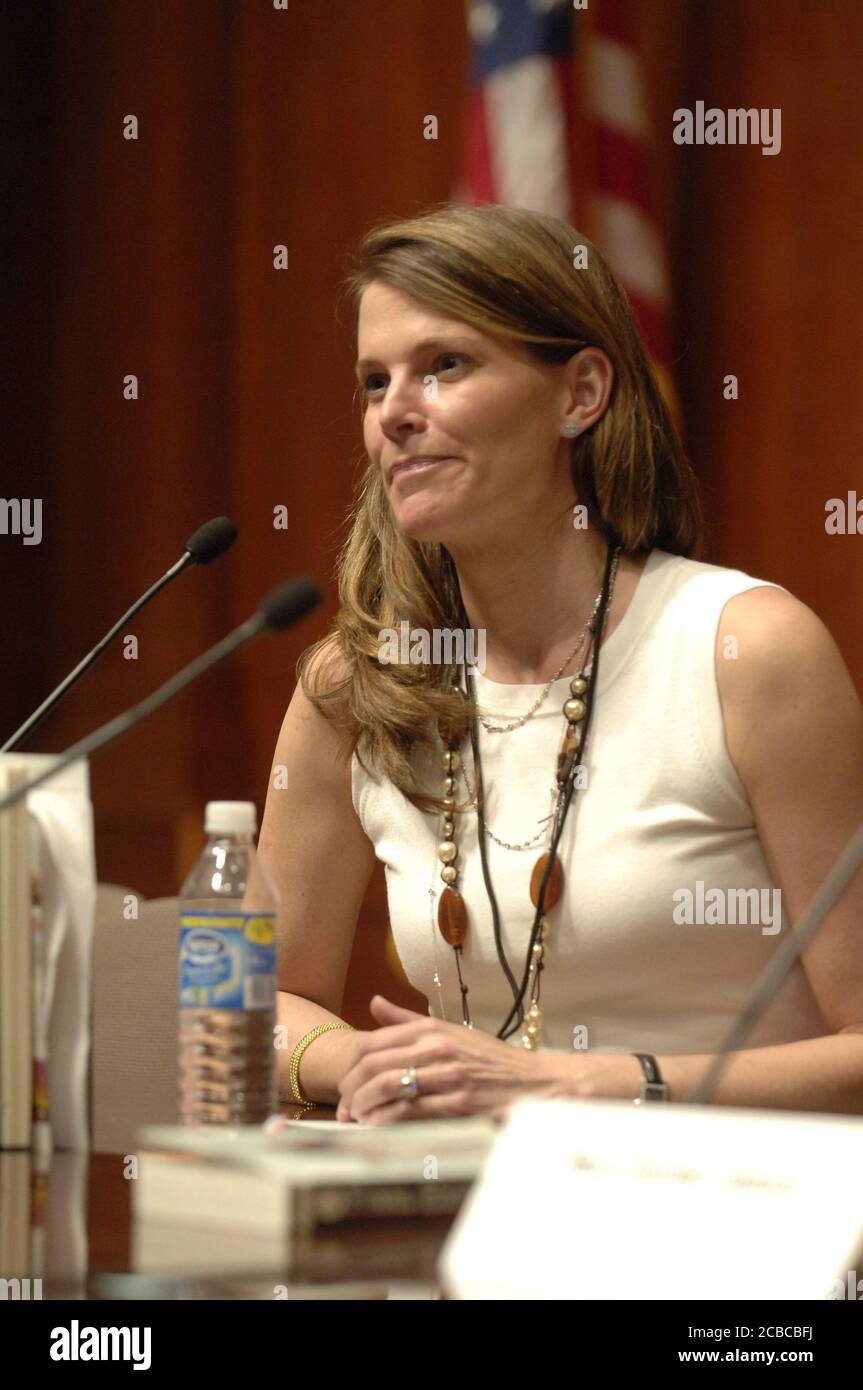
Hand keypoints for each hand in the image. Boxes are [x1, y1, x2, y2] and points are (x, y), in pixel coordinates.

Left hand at [334, 995, 562, 1124]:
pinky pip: (411, 1111)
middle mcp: (437, 1046)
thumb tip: (374, 1003)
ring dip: (364, 1106)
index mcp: (432, 1029)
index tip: (343, 1084)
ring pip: (388, 1086)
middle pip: (374, 1065)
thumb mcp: (450, 1031)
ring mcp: (448, 1074)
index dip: (350, 1066)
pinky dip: (386, 1120)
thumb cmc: (490, 1060)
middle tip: (344, 1106)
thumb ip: (408, 1021)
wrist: (534, 1082)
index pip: (373, 1042)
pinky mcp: (458, 1102)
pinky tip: (378, 1127)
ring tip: (356, 1118)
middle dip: (351, 1089)